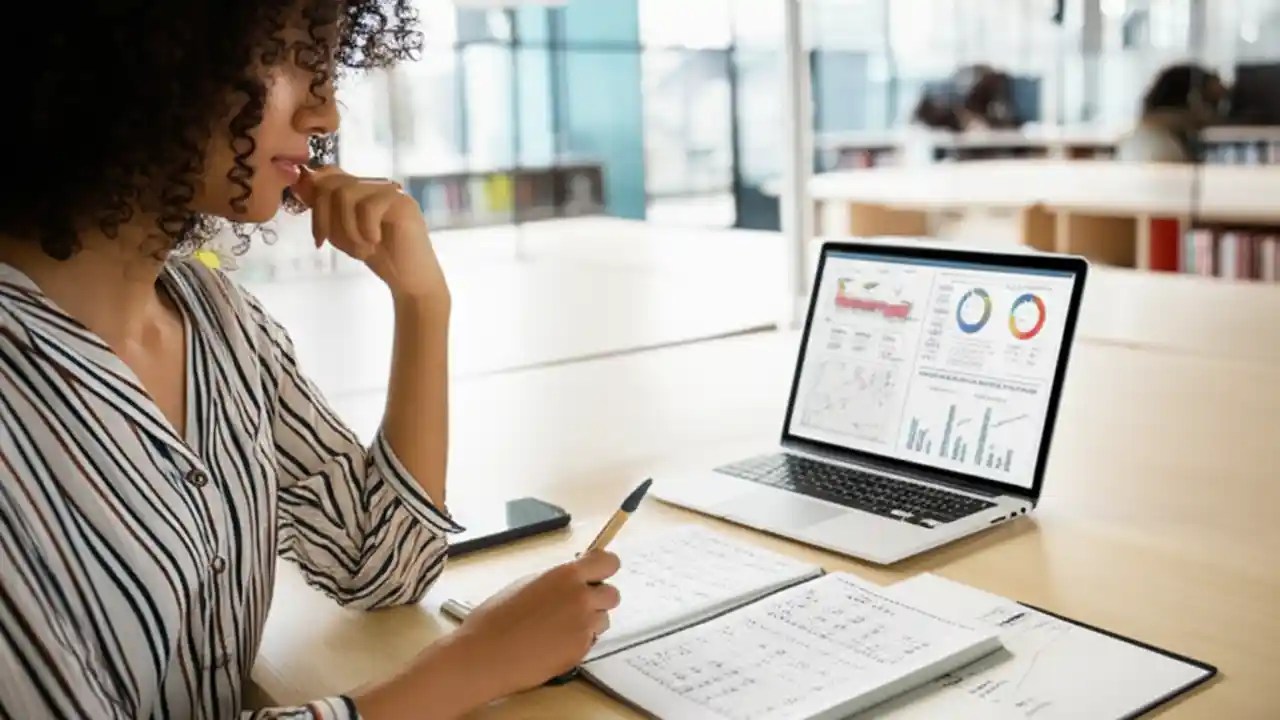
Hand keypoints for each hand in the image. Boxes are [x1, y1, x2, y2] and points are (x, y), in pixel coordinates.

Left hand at [292, 165, 447, 301]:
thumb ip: (323, 208)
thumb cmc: (378, 255)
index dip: (313, 199)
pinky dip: (364, 230)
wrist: (410, 278)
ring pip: (346, 194)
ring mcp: (389, 191)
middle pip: (331, 184)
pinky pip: (367, 207)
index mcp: (360, 187)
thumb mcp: (340, 232)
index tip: (319, 235)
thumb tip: (300, 183)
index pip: (326, 174)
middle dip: (324, 219)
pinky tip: (375, 243)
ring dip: (346, 228)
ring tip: (361, 248)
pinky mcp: (403, 202)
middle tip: (332, 245)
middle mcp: (373, 184)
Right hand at [454, 551, 621, 693]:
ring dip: (589, 622)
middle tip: (576, 607)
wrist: (487, 654)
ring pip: (603, 620)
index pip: (608, 562)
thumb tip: (573, 581)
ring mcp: (584, 626)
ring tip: (560, 630)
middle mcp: (581, 598)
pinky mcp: (581, 650)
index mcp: (566, 575)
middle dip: (598, 600)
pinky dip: (578, 642)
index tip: (595, 575)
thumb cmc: (496, 616)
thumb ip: (558, 581)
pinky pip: (590, 641)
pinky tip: (554, 645)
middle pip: (612, 594)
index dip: (603, 569)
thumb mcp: (528, 584)